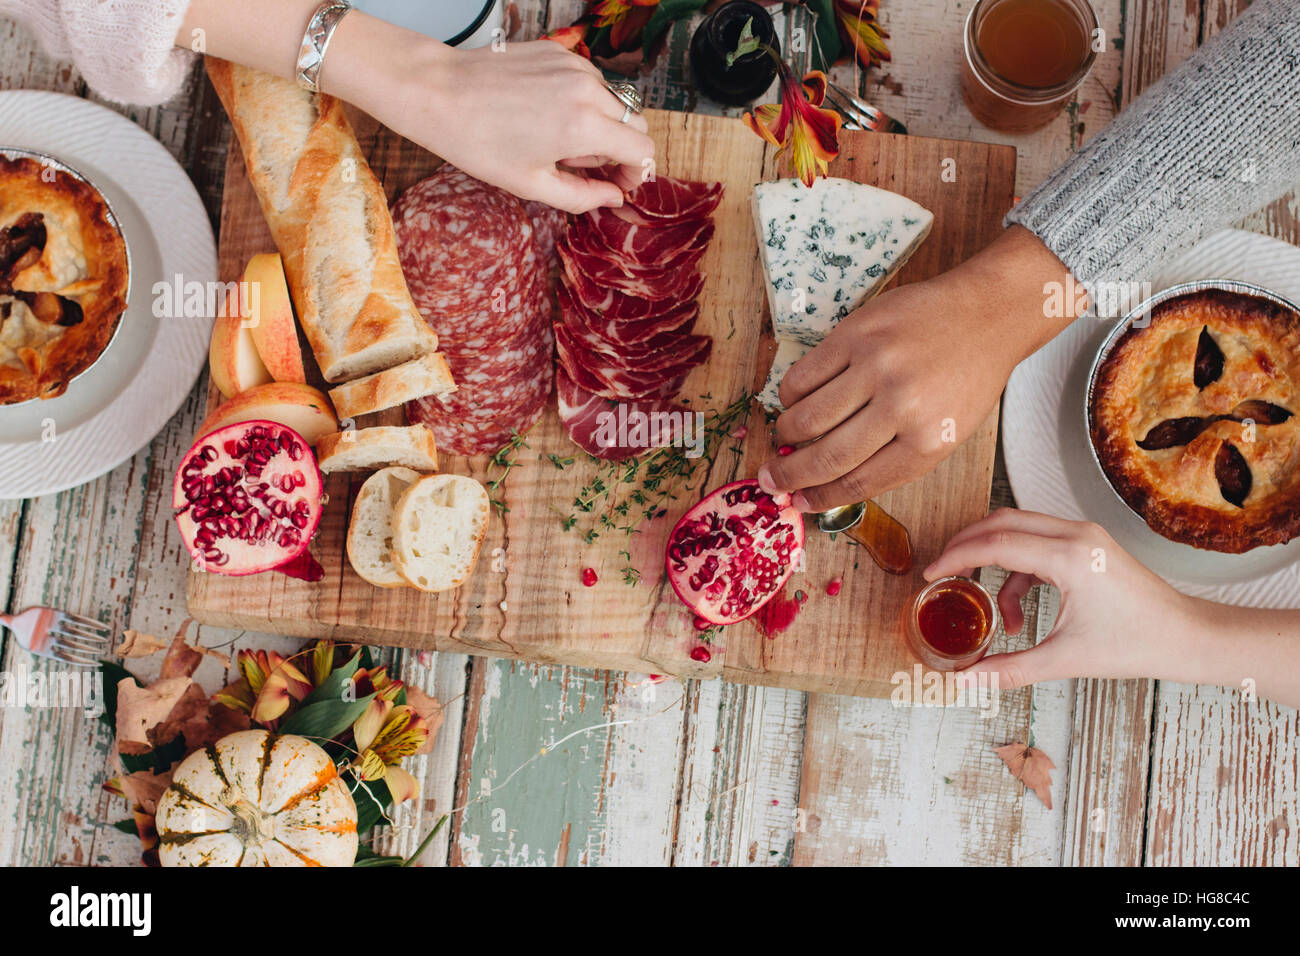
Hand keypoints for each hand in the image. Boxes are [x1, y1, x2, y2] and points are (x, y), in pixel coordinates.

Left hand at [366, 38, 654, 213]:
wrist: (438, 92)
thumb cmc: (478, 142)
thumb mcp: (532, 184)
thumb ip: (583, 196)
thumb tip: (614, 198)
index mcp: (584, 127)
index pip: (643, 149)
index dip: (637, 173)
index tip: (618, 183)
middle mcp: (588, 90)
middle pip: (635, 124)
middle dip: (620, 150)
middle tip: (585, 167)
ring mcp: (574, 66)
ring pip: (613, 102)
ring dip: (599, 125)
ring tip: (556, 140)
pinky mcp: (558, 51)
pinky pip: (589, 81)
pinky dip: (580, 101)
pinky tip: (545, 114)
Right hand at [757, 226, 1082, 511]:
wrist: (986, 313)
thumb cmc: (966, 377)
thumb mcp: (946, 433)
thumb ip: (895, 460)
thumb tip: (833, 484)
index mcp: (927, 441)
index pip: (859, 482)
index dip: (822, 497)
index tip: (800, 502)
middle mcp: (900, 405)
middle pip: (827, 456)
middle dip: (790, 476)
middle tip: (771, 480)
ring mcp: (875, 366)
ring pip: (807, 417)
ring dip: (787, 434)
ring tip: (785, 438)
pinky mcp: (856, 334)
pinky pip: (804, 375)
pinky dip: (790, 394)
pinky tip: (795, 399)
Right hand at [923, 509, 1198, 686]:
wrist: (1186, 637)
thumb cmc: (1137, 645)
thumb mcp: (1065, 660)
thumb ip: (1009, 668)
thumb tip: (965, 680)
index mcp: (1070, 556)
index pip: (996, 543)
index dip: (956, 557)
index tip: (931, 573)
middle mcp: (1076, 535)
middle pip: (1001, 521)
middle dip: (966, 544)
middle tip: (942, 570)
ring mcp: (1084, 535)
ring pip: (1019, 528)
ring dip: (993, 559)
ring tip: (985, 604)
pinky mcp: (1088, 544)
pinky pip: (1037, 543)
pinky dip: (1018, 570)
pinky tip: (1019, 613)